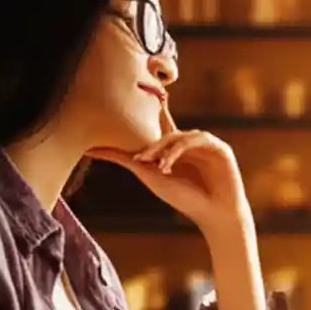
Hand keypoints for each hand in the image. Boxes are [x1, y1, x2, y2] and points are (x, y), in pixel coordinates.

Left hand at [86, 107, 249, 236]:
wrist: (214, 215)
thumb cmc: (185, 199)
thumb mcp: (148, 175)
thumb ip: (123, 159)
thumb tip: (90, 148)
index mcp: (176, 148)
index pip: (160, 126)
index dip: (149, 112)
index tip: (135, 94)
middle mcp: (191, 143)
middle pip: (167, 132)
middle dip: (153, 145)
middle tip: (140, 160)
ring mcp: (206, 144)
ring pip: (180, 136)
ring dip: (165, 150)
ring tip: (157, 168)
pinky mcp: (219, 148)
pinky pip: (196, 139)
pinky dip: (180, 150)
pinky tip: (170, 164)